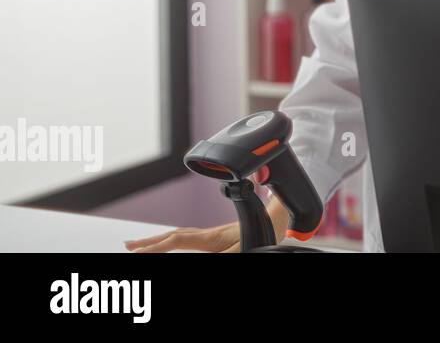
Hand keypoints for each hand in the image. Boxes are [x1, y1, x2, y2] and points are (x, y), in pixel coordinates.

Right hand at [124, 194, 290, 252]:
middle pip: (172, 236)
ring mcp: (210, 233)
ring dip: (157, 240)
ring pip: (178, 235)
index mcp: (210, 238)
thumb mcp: (243, 248)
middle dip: (148, 242)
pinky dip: (171, 239)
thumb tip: (205, 259)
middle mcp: (207, 233)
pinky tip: (169, 241)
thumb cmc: (261, 231)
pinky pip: (186, 237)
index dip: (156, 246)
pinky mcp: (215, 235)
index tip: (137, 252)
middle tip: (127, 246)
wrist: (276, 216)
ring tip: (139, 244)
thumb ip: (225, 255)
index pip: (177, 241)